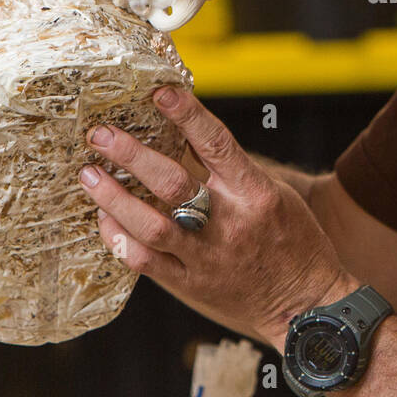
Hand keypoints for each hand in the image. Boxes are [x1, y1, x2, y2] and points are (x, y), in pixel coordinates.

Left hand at [77, 86, 356, 347]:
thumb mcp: (275, 195)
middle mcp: (229, 222)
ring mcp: (208, 256)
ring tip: (89, 175)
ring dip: (114, 198)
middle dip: (131, 154)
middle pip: (172, 182)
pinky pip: (145, 262)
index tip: (159, 92)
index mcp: (255, 193)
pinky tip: (104, 220)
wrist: (306, 304)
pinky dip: (119, 239)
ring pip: (150, 225)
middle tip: (101, 135)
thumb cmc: (294, 241)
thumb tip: (185, 137)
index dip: (187, 114)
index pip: (216, 143)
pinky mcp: (192, 284)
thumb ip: (232, 171)